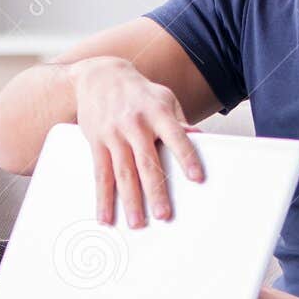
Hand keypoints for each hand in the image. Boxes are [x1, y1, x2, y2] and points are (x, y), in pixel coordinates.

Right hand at [69, 56, 203, 227]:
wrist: (99, 76)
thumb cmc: (139, 92)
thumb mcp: (164, 99)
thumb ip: (180, 122)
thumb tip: (201, 139)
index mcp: (157, 113)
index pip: (175, 136)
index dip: (186, 157)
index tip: (196, 178)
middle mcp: (135, 124)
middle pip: (146, 161)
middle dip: (155, 190)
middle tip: (164, 215)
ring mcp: (114, 134)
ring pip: (123, 172)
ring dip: (130, 200)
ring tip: (137, 223)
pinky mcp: (96, 143)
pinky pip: (100, 174)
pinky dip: (102, 198)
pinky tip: (106, 216)